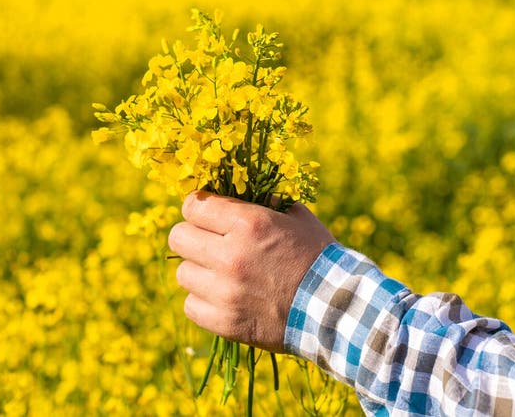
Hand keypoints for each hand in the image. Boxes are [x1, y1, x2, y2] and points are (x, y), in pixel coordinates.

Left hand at [168, 191, 335, 351]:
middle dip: (192, 235)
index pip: (193, 205)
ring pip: (182, 273)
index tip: (205, 212)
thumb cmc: (317, 256)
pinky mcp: (225, 322)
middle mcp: (230, 255)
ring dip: (198, 270)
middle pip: (178, 237)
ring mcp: (225, 291)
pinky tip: (222, 296)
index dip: (197, 207)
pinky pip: (190, 305)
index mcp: (248, 222)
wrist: (335, 308)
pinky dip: (202, 300)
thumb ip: (264, 202)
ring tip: (219, 273)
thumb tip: (239, 192)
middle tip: (207, 241)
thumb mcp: (296, 217)